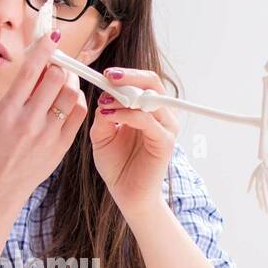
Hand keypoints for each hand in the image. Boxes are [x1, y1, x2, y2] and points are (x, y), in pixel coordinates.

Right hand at [0, 32, 86, 201]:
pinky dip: (77, 101)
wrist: (1, 181)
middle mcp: (28, 121)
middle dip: (60, 67)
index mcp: (8, 110)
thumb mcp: (0, 114)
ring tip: (65, 82)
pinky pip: (78, 113)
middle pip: (56, 79)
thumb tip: (43, 62)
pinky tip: (70, 100)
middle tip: (59, 66)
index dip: (44, 50)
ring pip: (72, 94)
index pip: (31, 71)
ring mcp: (47, 134)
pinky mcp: (62, 145)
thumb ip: (21, 91)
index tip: (53, 36)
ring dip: (71, 82)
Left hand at [90, 67, 178, 215]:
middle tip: (108, 76)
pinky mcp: (165, 142)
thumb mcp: (102, 134)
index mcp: (147, 110)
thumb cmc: (117, 164)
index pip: (142, 82)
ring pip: (150, 99)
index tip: (103, 73)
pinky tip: (108, 116)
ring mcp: (165, 128)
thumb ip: (104, 114)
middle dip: (129, 76)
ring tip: (103, 103)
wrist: (126, 193)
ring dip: (123, 96)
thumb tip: (103, 96)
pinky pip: (147, 120)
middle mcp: (160, 115)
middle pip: (152, 82)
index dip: (125, 74)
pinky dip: (126, 114)